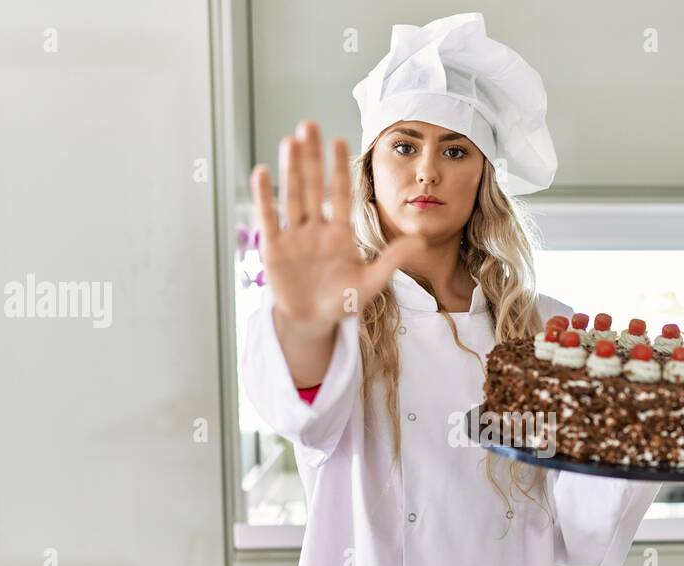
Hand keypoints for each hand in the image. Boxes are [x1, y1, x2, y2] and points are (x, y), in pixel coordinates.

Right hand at [250, 120, 425, 332]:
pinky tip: (262, 172)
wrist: (313, 322)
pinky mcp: (274, 250)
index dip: (340, 169)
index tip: (341, 141)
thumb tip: (421, 240)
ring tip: (290, 141)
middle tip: (309, 125)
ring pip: (293, 197)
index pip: (341, 194)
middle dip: (312, 157)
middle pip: (314, 186)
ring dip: (291, 169)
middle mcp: (316, 229)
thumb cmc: (342, 302)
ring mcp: (295, 237)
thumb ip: (391, 261)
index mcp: (340, 234)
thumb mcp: (371, 283)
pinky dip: (265, 197)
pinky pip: (270, 219)